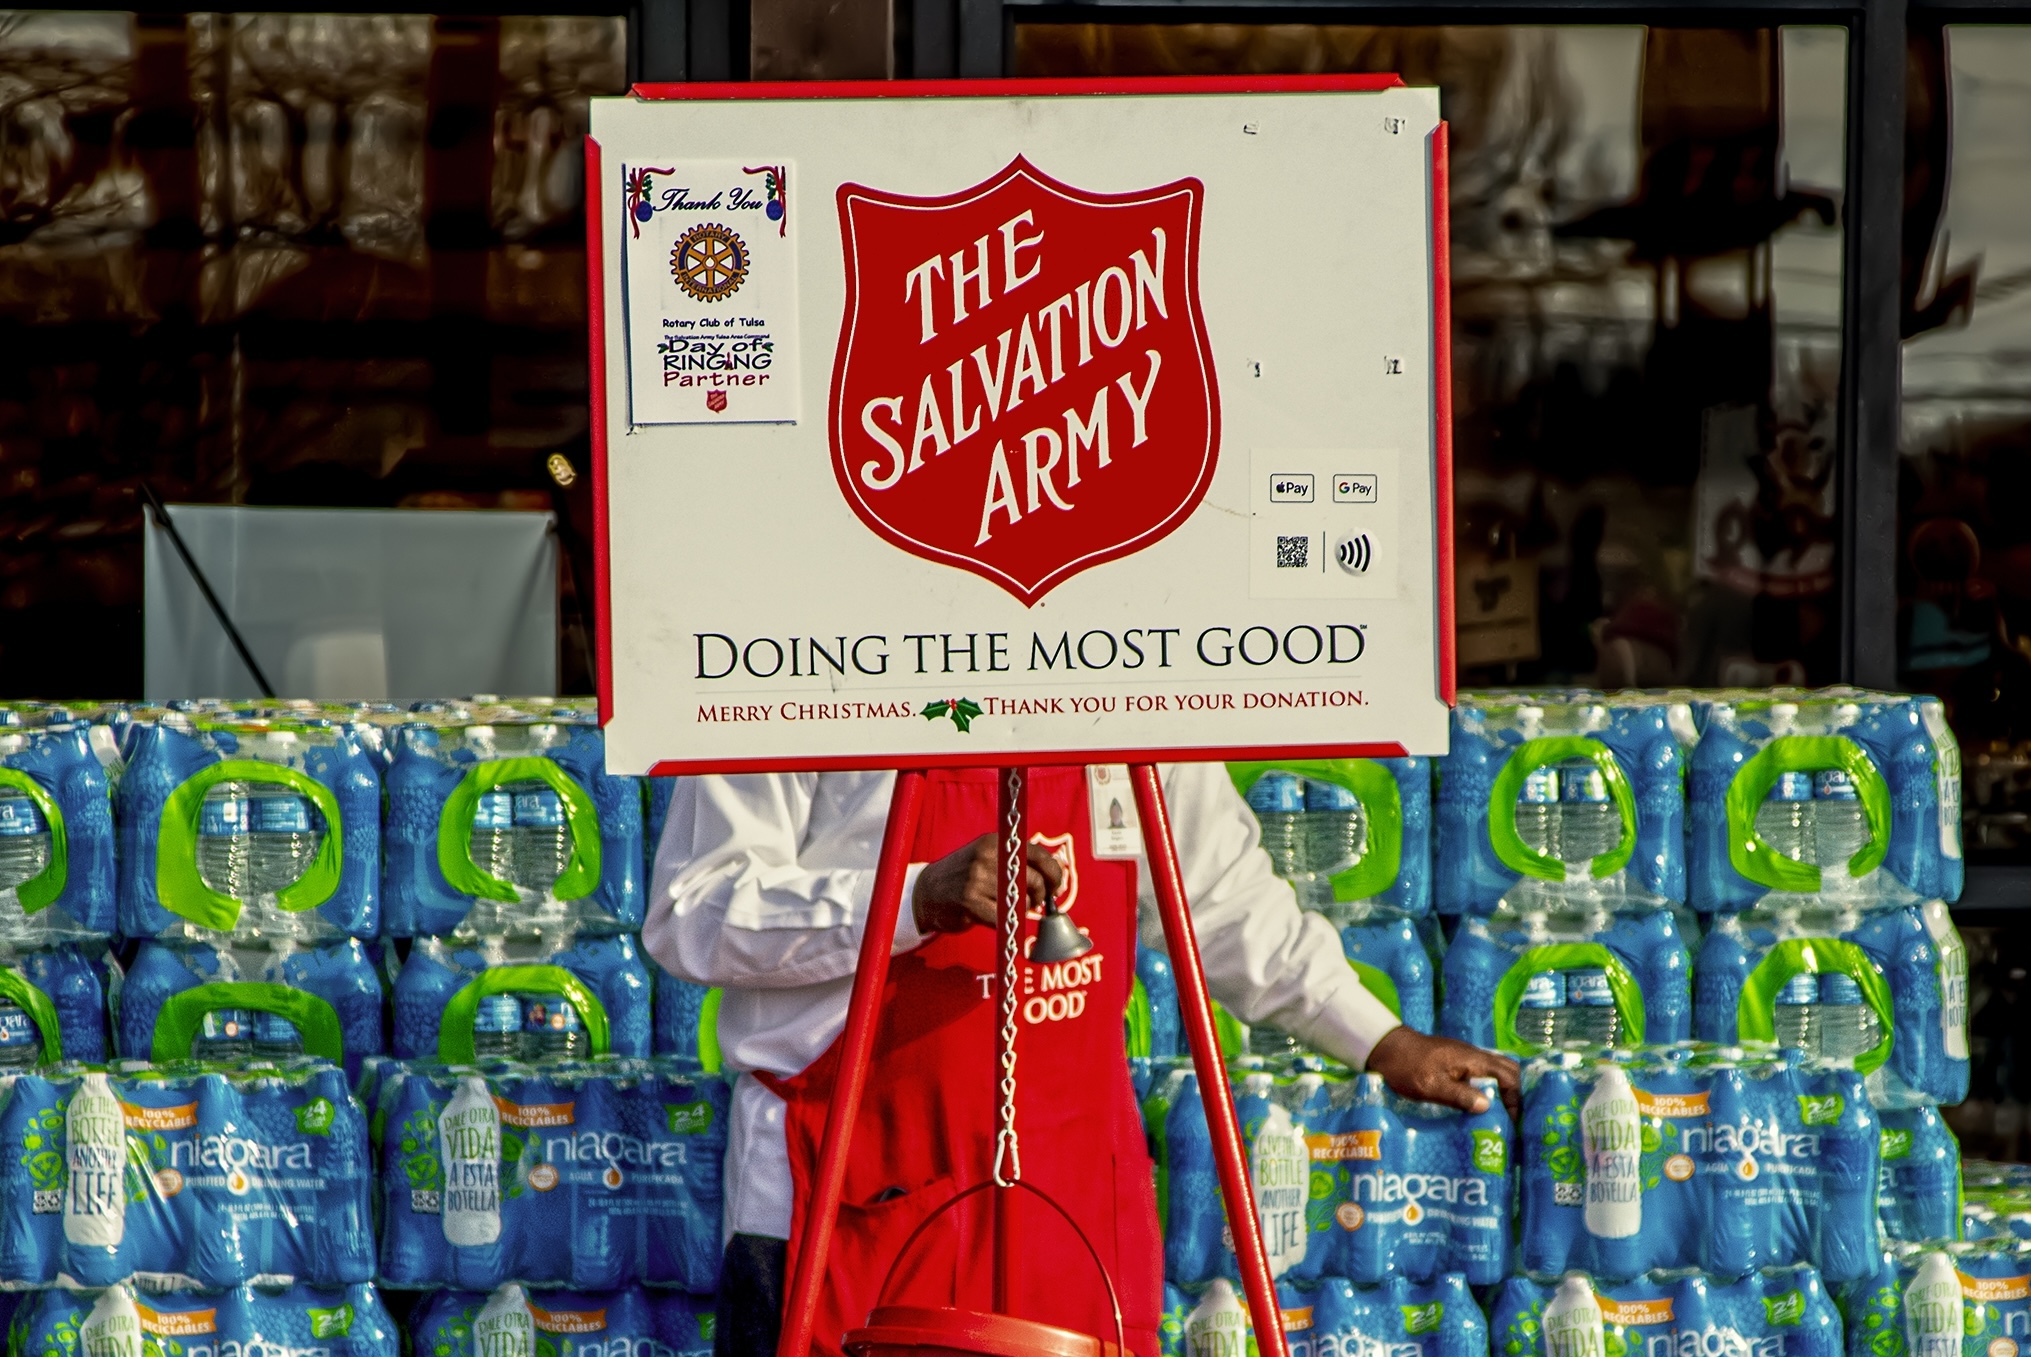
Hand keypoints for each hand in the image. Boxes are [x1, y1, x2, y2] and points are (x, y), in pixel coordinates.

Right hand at [912, 834, 1064, 935]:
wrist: (925, 892)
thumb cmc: (963, 878)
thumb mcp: (987, 857)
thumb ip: (1017, 860)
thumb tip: (1056, 868)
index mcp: (994, 842)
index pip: (1038, 854)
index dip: (1054, 873)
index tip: (1055, 887)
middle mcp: (987, 857)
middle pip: (1033, 879)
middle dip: (1040, 896)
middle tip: (1034, 903)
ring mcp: (977, 880)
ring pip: (1020, 900)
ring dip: (1021, 910)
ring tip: (1010, 908)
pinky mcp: (970, 903)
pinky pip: (1003, 918)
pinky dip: (1007, 923)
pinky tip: (1000, 920)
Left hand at [1365, 1027, 1520, 1121]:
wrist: (1386, 1048)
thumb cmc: (1407, 1067)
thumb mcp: (1432, 1086)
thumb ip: (1460, 1095)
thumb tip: (1487, 1107)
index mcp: (1473, 1060)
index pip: (1508, 1077)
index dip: (1515, 1100)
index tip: (1513, 1122)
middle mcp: (1474, 1056)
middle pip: (1508, 1071)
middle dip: (1515, 1095)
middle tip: (1511, 1120)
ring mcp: (1466, 1058)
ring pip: (1496, 1072)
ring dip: (1502, 1092)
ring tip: (1499, 1117)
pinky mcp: (1457, 1062)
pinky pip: (1483, 1074)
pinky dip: (1489, 1088)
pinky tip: (1481, 1106)